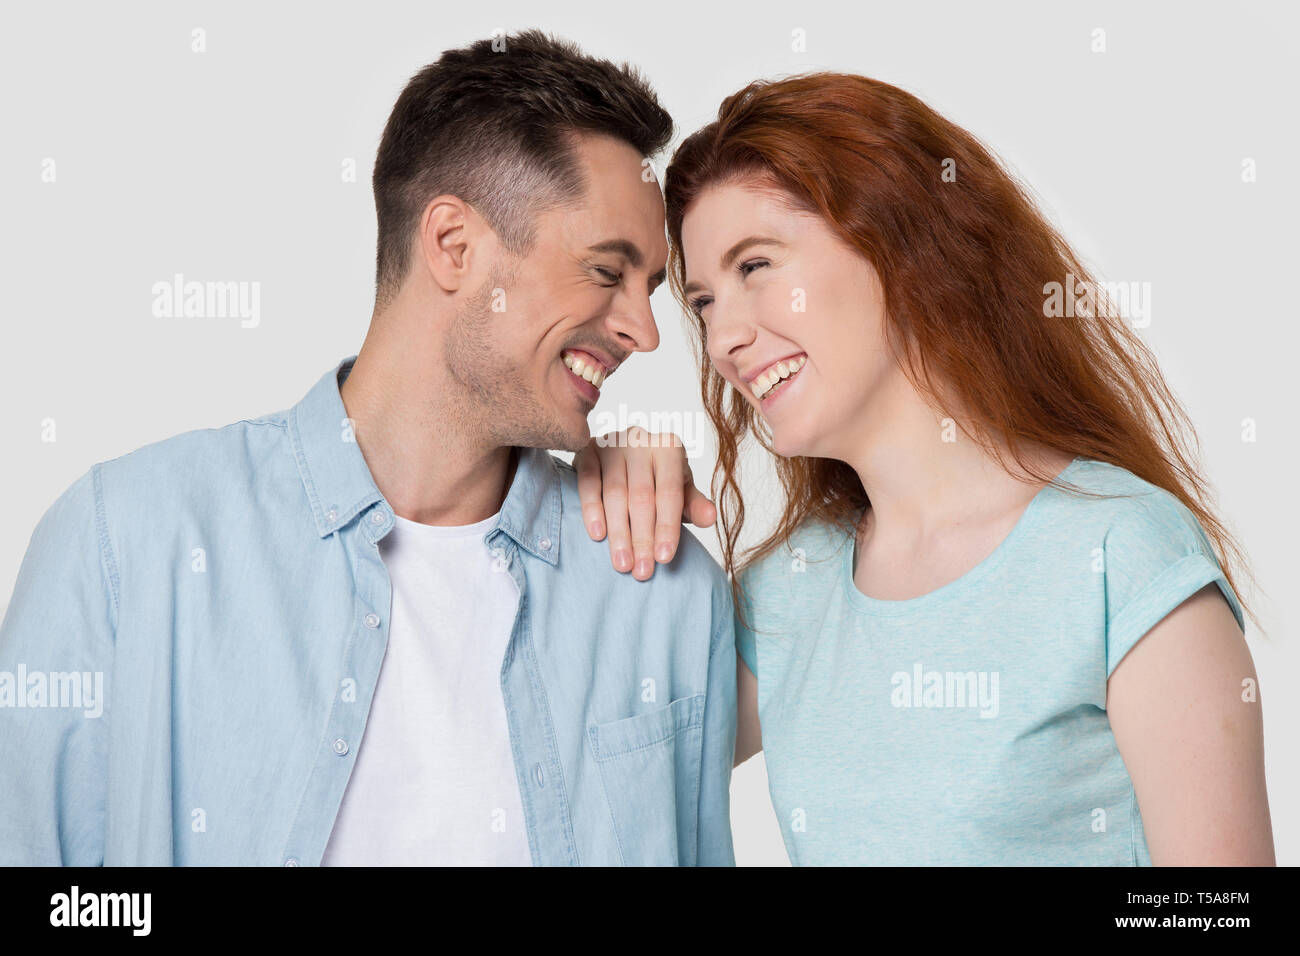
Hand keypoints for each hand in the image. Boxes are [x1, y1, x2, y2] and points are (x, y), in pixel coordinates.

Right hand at [574, 427, 716, 579]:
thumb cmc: (656, 478)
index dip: (667, 527)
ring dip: (618, 532)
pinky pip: (588, 482)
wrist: (624, 457)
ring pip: (614, 493)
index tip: (664, 559)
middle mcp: (641, 439)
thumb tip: (710, 518)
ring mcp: (612, 442)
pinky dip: (591, 509)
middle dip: (642, 538)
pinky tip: (597, 534)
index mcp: (669, 448)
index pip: (670, 493)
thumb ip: (693, 504)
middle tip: (641, 571)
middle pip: (641, 497)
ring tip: (622, 563)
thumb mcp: (680, 489)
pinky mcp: (587, 450)